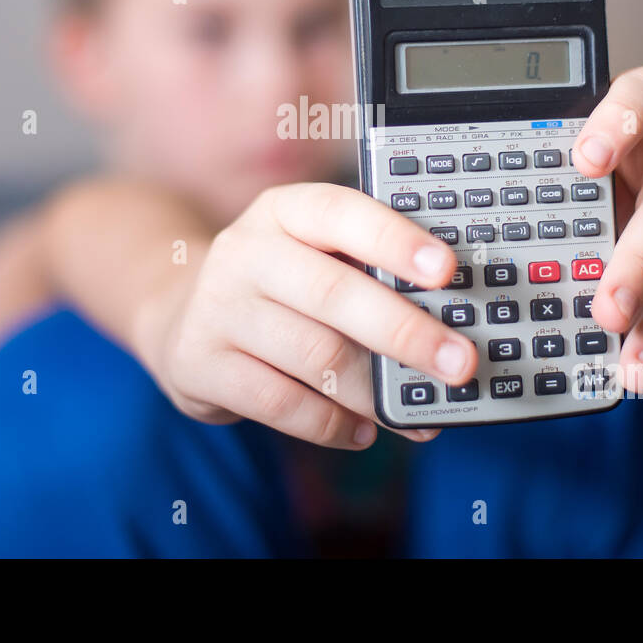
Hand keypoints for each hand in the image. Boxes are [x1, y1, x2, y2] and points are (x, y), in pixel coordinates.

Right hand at [135, 183, 475, 449]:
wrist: (183, 320)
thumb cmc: (279, 290)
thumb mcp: (314, 260)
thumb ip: (370, 280)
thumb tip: (450, 335)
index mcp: (283, 211)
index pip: (340, 213)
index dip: (394, 240)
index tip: (446, 269)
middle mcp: (245, 251)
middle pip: (333, 292)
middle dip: (405, 331)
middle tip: (459, 361)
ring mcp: (218, 307)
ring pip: (314, 355)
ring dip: (374, 391)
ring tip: (413, 411)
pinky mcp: (200, 363)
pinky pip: (281, 403)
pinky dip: (332, 423)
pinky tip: (362, 431)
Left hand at [571, 66, 642, 391]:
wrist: (630, 168)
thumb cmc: (584, 153)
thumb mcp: (565, 140)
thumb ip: (541, 158)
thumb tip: (478, 200)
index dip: (620, 123)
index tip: (586, 158)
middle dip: (642, 260)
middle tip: (610, 304)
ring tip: (631, 356)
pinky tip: (640, 359)